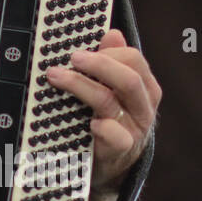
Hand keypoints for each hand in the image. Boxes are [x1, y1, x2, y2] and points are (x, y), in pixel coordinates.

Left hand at [46, 29, 159, 190]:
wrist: (111, 166)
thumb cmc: (111, 121)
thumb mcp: (114, 91)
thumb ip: (113, 62)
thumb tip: (112, 33)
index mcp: (145, 89)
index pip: (135, 60)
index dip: (108, 52)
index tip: (80, 50)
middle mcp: (142, 108)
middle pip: (128, 79)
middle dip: (97, 65)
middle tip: (71, 58)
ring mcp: (133, 130)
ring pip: (111, 102)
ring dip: (80, 86)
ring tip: (56, 77)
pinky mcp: (119, 152)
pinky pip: (116, 137)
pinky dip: (102, 128)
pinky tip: (87, 122)